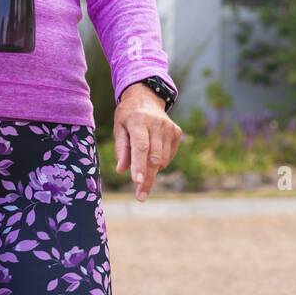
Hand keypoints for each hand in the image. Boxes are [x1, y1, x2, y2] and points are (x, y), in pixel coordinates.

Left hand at [114, 83, 182, 201]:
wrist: (146, 97)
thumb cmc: (128, 116)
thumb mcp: (119, 128)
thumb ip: (121, 149)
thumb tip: (122, 170)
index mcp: (138, 120)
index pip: (140, 147)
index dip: (139, 165)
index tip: (137, 182)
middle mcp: (156, 123)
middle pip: (153, 157)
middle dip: (147, 179)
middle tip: (140, 196)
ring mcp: (169, 128)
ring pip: (162, 159)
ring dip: (151, 170)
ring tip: (141, 165)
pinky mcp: (177, 132)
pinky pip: (168, 156)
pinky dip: (159, 162)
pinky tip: (151, 154)